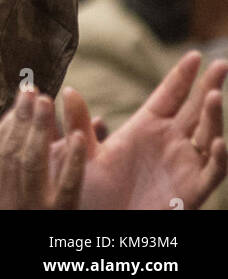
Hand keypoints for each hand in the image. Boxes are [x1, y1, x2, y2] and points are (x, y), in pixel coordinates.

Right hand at [0, 89, 85, 209]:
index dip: (2, 129)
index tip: (12, 108)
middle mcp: (6, 199)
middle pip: (12, 151)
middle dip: (21, 119)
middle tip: (32, 91)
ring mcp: (31, 207)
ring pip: (33, 160)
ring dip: (40, 129)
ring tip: (47, 101)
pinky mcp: (57, 218)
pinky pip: (67, 187)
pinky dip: (72, 163)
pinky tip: (76, 138)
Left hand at [61, 51, 227, 210]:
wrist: (104, 224)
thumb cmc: (94, 191)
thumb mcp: (85, 153)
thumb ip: (79, 123)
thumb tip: (67, 90)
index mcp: (145, 128)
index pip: (169, 95)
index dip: (182, 76)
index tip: (194, 55)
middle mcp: (169, 142)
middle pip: (195, 109)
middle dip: (209, 87)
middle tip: (221, 63)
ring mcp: (183, 164)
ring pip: (207, 135)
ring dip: (213, 117)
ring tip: (213, 96)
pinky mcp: (192, 189)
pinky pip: (211, 171)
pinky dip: (218, 157)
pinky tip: (218, 142)